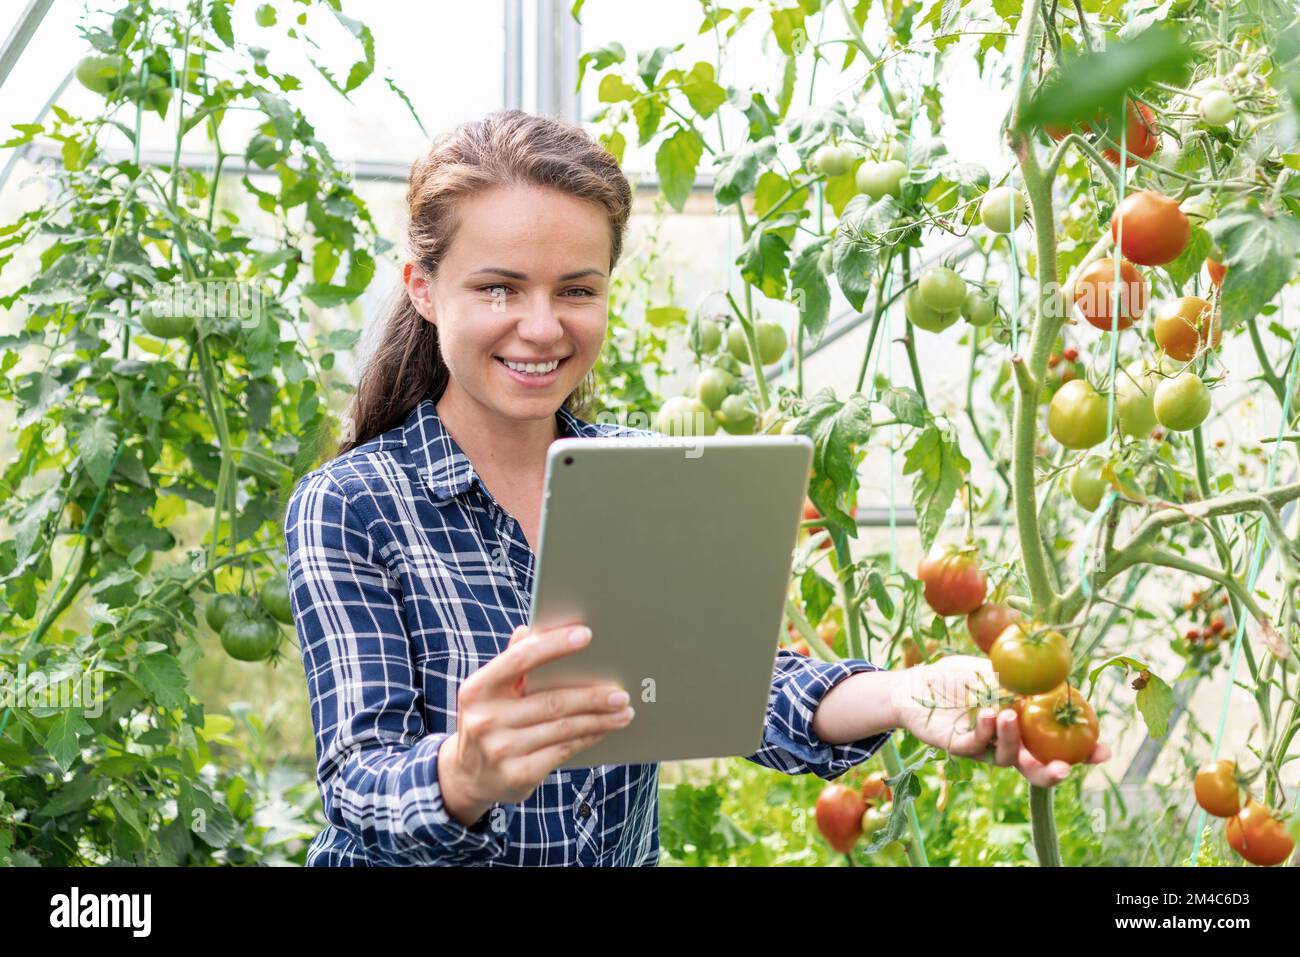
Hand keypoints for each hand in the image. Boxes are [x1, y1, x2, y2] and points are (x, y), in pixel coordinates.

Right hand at [438, 623, 634, 826]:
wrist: (466, 776)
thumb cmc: (489, 720)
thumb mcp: (489, 691)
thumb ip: (511, 661)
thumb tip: (528, 630)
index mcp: (478, 689)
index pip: (520, 659)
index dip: (554, 645)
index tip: (587, 634)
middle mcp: (486, 719)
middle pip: (552, 701)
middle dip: (592, 695)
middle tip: (620, 691)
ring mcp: (501, 750)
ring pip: (563, 728)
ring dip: (599, 719)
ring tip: (623, 711)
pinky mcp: (518, 775)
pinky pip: (563, 751)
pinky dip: (588, 738)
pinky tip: (603, 730)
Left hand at [891, 655, 1109, 786]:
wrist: (917, 683)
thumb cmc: (958, 677)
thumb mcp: (993, 670)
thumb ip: (1019, 678)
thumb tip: (1055, 675)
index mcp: (1024, 726)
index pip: (1058, 744)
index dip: (1082, 752)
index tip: (1102, 752)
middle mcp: (1007, 743)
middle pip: (1035, 767)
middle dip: (1052, 772)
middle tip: (1064, 769)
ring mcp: (984, 748)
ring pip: (1006, 757)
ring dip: (1012, 739)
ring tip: (1009, 715)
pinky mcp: (959, 747)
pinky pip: (976, 746)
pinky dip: (986, 731)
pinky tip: (988, 714)